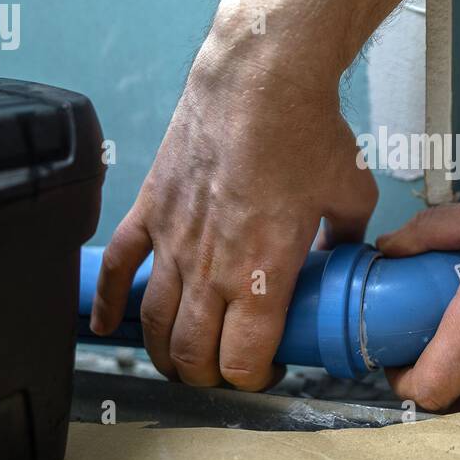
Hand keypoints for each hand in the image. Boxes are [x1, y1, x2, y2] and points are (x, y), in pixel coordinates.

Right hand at [90, 35, 376, 389]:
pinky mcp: (150, 210)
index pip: (241, 361)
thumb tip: (346, 251)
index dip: (253, 379)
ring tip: (179, 359)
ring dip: (162, 352)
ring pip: (152, 322)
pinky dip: (108, 303)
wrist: (261, 80)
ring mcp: (173, 242)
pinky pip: (119, 268)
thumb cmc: (306, 132)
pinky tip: (107, 325)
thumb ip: (347, 236)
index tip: (266, 370)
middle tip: (223, 369)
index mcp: (263, 275)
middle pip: (191, 354)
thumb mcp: (351, 195)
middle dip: (207, 376)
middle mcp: (211, 268)